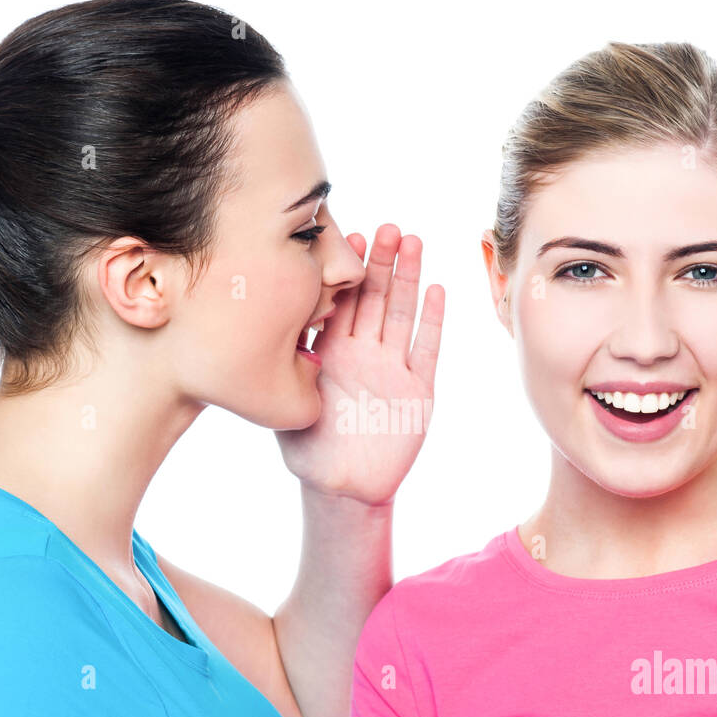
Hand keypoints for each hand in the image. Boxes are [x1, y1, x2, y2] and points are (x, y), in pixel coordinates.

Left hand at [275, 224, 444, 505]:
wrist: (343, 489)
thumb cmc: (310, 452)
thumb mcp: (289, 407)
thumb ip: (289, 371)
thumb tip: (279, 329)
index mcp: (331, 354)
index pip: (340, 303)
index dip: (346, 272)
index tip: (349, 238)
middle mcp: (363, 354)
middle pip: (373, 299)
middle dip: (380, 263)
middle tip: (387, 227)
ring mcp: (392, 369)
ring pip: (401, 314)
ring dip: (407, 279)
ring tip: (413, 242)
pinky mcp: (418, 390)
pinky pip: (426, 349)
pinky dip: (431, 321)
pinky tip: (436, 290)